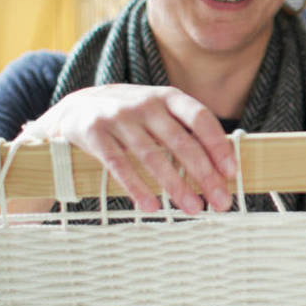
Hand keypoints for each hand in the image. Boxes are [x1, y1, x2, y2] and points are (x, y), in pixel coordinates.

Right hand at [23, 84, 235, 212]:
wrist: (74, 109)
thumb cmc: (130, 118)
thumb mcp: (158, 113)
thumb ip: (184, 132)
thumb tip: (222, 169)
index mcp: (167, 97)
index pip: (200, 118)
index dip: (218, 145)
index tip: (232, 173)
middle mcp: (145, 103)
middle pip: (181, 142)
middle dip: (204, 174)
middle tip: (221, 202)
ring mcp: (118, 116)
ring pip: (152, 156)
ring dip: (176, 186)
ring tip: (194, 209)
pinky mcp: (94, 133)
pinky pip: (119, 165)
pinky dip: (136, 188)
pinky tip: (151, 207)